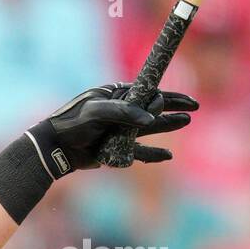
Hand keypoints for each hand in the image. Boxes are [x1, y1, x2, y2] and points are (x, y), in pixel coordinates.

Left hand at [28, 82, 197, 177]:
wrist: (54, 148)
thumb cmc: (72, 124)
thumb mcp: (95, 112)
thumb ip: (122, 112)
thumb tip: (150, 117)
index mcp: (116, 95)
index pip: (148, 92)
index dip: (168, 96)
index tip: (185, 100)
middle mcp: (121, 111)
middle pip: (154, 109)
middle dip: (174, 107)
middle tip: (195, 107)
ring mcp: (119, 131)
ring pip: (150, 128)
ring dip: (168, 125)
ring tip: (187, 121)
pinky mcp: (116, 149)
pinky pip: (139, 151)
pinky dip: (153, 154)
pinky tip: (167, 156)